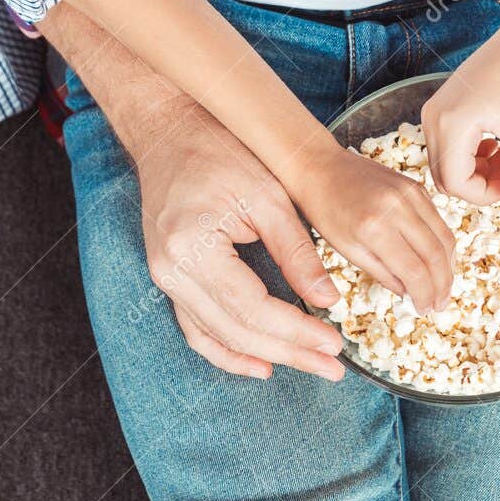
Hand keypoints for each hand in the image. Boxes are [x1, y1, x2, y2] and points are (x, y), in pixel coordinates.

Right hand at [132, 97, 346, 380]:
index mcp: (193, 247)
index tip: (335, 346)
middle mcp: (171, 271)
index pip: (253, 308)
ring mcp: (164, 280)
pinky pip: (196, 330)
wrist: (168, 132)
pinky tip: (260, 365)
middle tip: (333, 368)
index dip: (296, 332)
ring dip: (264, 357)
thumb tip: (328, 301)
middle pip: (237, 331)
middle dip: (289, 352)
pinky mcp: (169, 281)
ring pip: (217, 337)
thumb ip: (297, 251)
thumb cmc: (219, 152)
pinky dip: (228, 351)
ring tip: (309, 368)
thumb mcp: (268, 195)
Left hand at [291, 145, 455, 311]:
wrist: (321, 167)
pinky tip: (438, 262)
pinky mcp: (416, 187)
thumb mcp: (347, 249)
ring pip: (444, 238)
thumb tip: (410, 293)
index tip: (425, 310)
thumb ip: (382, 273)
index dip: (424, 295)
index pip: (414, 271)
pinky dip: (442, 245)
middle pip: (435, 255)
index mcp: (375, 227)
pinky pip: (438, 221)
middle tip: (440, 305)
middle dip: (442, 285)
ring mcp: (410, 193)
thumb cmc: (325, 210)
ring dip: (448, 267)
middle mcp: (398, 208)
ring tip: (443, 288)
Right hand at [422, 27, 499, 215]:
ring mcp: (433, 112)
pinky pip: (447, 148)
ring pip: (446, 165)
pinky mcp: (440, 109)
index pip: (455, 183)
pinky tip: (498, 145)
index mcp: (452, 123)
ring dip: (476, 171)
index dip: (484, 195)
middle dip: (479, 185)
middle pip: (445, 177)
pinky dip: (471, 156)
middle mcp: (433, 118)